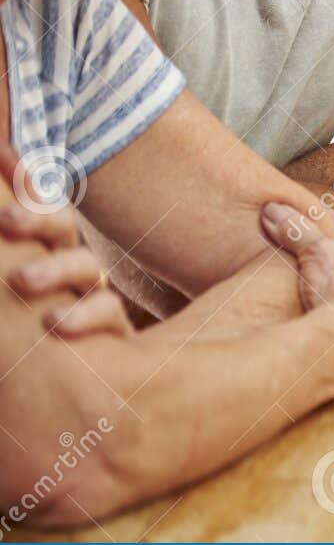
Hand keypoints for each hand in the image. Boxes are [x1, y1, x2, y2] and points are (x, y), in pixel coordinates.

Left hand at [0, 144, 132, 339]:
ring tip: (19, 280)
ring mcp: (93, 296)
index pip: (36, 206)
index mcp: (43, 249)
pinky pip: (107, 314)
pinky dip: (83, 315)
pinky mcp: (112, 332)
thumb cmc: (26, 328)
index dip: (25, 181)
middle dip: (37, 218)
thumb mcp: (18, 271)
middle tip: (6, 221)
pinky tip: (54, 323)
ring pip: (86, 268)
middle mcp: (71, 267)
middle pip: (62, 228)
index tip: (6, 158)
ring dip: (54, 268)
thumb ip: (18, 239)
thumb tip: (1, 165)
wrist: (73, 386)